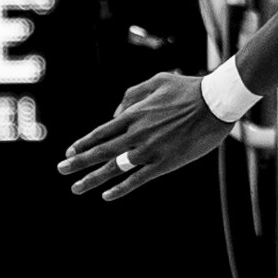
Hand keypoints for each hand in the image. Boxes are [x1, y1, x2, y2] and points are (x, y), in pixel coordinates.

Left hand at [59, 70, 229, 202]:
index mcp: (134, 114)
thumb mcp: (156, 81)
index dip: (84, 143)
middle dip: (78, 162)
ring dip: (93, 178)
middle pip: (100, 151)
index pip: (101, 132)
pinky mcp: (165, 163)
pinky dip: (121, 188)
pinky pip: (138, 179)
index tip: (70, 152)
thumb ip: (132, 95)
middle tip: (61, 170)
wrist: (216, 102)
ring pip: (114, 167)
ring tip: (76, 188)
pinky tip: (106, 196)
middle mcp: (137, 133)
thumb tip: (117, 112)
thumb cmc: (188, 88)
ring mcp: (150, 150)